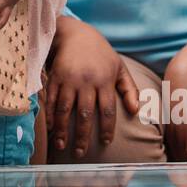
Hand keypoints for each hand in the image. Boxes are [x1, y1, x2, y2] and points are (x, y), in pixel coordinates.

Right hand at [45, 16, 140, 157]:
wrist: (75, 33)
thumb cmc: (101, 53)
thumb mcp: (119, 67)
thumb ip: (129, 89)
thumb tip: (136, 111)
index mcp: (104, 80)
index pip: (107, 110)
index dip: (107, 128)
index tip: (107, 142)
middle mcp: (86, 82)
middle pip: (85, 114)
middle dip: (83, 136)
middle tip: (80, 153)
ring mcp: (69, 80)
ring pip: (66, 109)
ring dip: (63, 129)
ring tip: (62, 145)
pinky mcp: (55, 77)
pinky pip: (52, 100)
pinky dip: (51, 115)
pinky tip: (51, 128)